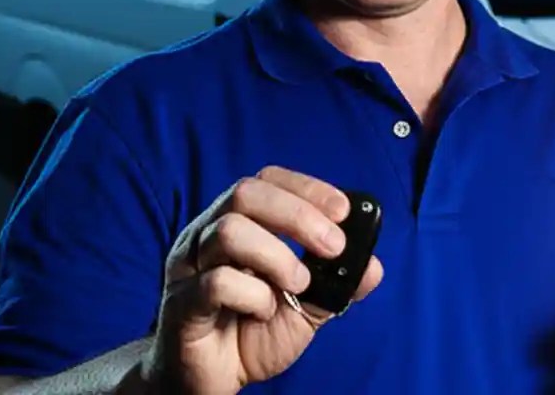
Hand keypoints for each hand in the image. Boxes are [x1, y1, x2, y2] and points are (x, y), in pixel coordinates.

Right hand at [140, 166, 383, 394]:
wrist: (212, 380)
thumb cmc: (254, 334)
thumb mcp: (307, 307)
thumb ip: (336, 285)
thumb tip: (373, 266)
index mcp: (237, 223)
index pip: (267, 180)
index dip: (307, 188)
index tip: (343, 209)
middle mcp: (207, 235)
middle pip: (246, 193)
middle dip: (299, 215)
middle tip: (333, 247)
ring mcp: (189, 266)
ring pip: (230, 231)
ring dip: (278, 257)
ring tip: (298, 285)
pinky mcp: (181, 303)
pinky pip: (216, 282)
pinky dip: (254, 296)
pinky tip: (263, 312)